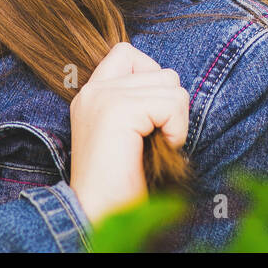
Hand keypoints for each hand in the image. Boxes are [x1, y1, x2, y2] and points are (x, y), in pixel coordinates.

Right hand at [68, 42, 188, 227]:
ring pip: (172, 84)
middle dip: (170, 107)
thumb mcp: (125, 132)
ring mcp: (104, 97)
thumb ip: (137, 100)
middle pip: (161, 71)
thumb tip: (171, 82)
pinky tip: (160, 148)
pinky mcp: (119, 110)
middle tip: (153, 139)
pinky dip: (176, 129)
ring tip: (155, 145)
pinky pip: (172, 104)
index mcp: (91, 93)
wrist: (98, 215)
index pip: (127, 53)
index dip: (151, 78)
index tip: (148, 117)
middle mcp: (94, 90)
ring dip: (175, 119)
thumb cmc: (120, 182)